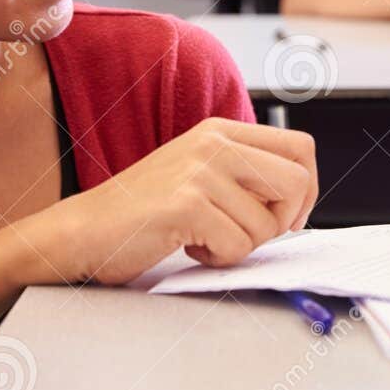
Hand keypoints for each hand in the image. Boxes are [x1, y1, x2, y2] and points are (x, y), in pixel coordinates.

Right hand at [27, 118, 317, 283]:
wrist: (83, 232)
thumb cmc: (143, 213)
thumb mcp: (200, 174)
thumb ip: (245, 176)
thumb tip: (300, 201)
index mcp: (222, 131)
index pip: (301, 148)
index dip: (306, 190)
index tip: (286, 217)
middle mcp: (215, 142)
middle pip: (297, 181)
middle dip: (281, 221)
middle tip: (246, 233)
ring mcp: (201, 170)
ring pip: (267, 224)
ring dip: (240, 246)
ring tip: (201, 237)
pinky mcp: (187, 204)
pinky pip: (238, 245)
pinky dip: (218, 258)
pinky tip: (188, 246)